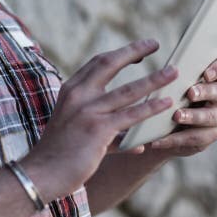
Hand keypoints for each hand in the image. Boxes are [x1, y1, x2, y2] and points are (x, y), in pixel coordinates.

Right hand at [20, 39, 177, 201]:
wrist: (43, 172)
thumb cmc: (60, 152)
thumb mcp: (72, 124)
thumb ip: (98, 120)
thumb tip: (127, 133)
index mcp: (71, 90)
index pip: (98, 63)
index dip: (121, 53)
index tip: (140, 49)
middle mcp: (78, 95)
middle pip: (110, 64)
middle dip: (134, 51)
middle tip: (156, 43)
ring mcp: (88, 111)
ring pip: (128, 90)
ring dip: (154, 80)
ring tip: (173, 73)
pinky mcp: (98, 130)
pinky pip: (130, 117)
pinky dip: (149, 110)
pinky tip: (165, 105)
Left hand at [145, 54, 216, 156]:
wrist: (168, 127)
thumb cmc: (173, 95)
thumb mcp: (176, 83)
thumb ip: (177, 75)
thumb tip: (165, 70)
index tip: (206, 73)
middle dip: (204, 92)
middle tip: (190, 93)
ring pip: (209, 117)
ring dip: (193, 116)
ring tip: (176, 116)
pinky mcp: (209, 136)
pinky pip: (195, 138)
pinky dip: (175, 138)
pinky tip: (159, 139)